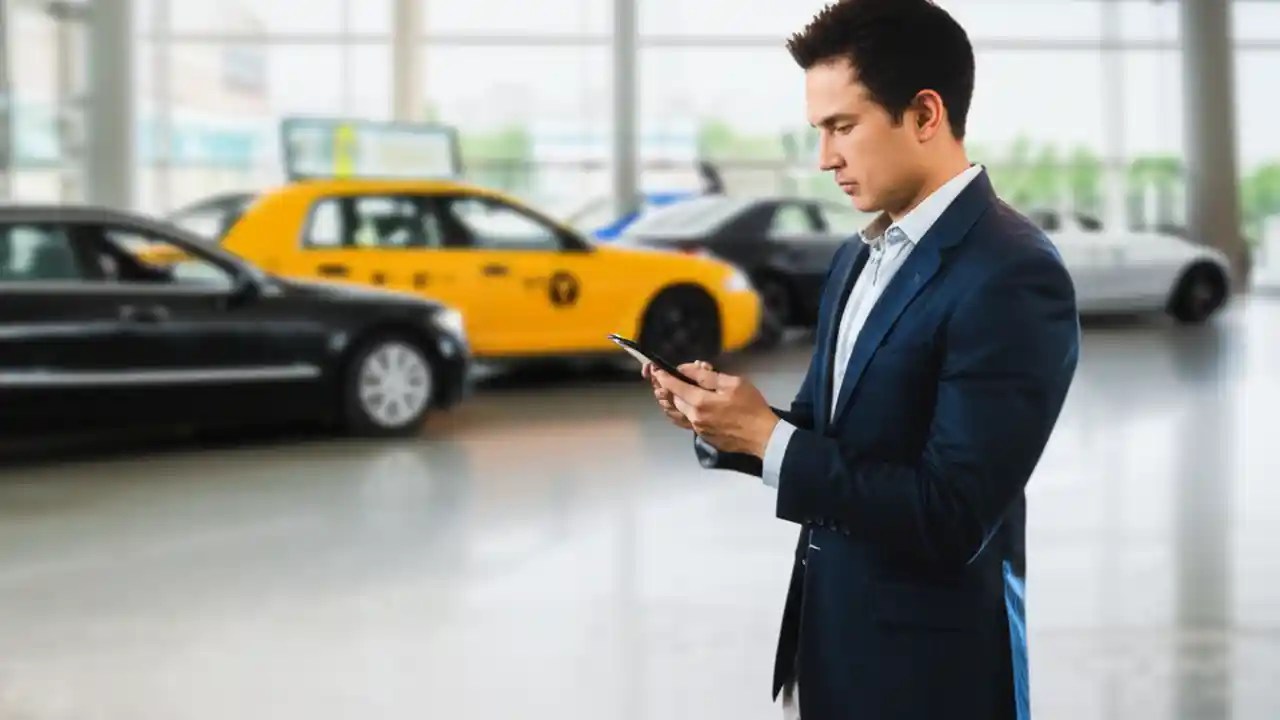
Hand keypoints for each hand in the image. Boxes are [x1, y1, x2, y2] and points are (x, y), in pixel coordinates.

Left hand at [650, 363, 779, 457]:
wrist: (762, 436)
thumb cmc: (750, 406)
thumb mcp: (732, 383)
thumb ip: (707, 376)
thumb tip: (686, 369)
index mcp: (700, 402)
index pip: (675, 387)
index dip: (664, 377)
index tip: (657, 370)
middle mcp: (694, 417)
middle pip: (673, 400)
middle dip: (668, 388)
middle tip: (667, 378)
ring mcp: (698, 429)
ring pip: (678, 413)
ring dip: (673, 401)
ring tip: (673, 391)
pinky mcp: (703, 436)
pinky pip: (686, 422)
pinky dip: (682, 412)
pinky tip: (687, 406)